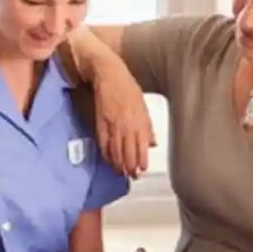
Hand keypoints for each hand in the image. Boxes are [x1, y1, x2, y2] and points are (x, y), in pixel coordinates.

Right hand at [92, 60, 154, 177]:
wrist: (109, 75)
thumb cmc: (128, 88)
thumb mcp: (143, 106)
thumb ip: (147, 127)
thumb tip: (152, 143)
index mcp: (140, 121)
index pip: (141, 148)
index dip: (141, 162)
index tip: (141, 169)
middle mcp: (127, 126)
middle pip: (128, 154)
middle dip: (130, 167)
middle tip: (131, 176)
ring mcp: (113, 126)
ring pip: (116, 152)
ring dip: (118, 165)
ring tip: (121, 172)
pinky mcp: (101, 124)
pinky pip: (104, 145)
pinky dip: (107, 155)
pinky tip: (110, 161)